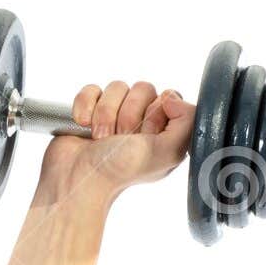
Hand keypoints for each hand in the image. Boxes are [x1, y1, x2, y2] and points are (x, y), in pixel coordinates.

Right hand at [36, 81, 195, 206]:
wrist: (79, 177)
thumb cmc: (121, 170)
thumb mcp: (166, 152)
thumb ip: (186, 124)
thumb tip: (173, 97)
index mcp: (164, 134)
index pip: (169, 97)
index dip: (156, 111)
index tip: (146, 135)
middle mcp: (142, 123)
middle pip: (143, 88)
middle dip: (128, 114)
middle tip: (121, 138)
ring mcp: (115, 116)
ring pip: (117, 87)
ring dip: (106, 113)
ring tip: (101, 138)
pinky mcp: (90, 109)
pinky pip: (92, 89)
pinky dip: (86, 106)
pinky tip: (84, 126)